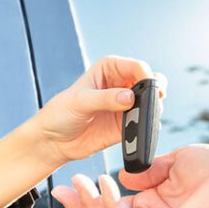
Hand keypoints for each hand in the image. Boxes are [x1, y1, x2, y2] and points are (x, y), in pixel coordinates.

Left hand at [35, 56, 165, 167]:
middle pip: (150, 83)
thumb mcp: (80, 102)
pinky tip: (140, 133)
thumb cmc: (61, 113)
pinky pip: (143, 125)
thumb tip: (129, 97)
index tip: (148, 89)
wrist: (53, 140)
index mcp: (110, 68)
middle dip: (155, 92)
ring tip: (141, 120)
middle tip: (154, 103)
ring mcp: (125, 105)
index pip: (137, 66)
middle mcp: (121, 84)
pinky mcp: (126, 125)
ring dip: (152, 112)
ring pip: (150, 104)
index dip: (146, 76)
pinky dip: (146, 128)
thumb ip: (105, 98)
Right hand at [51, 144, 208, 207]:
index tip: (71, 182)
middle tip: (60, 190)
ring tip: (76, 184)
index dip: (90, 198)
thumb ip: (148, 170)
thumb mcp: (174, 163)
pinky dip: (112, 205)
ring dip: (90, 205)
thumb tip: (124, 174)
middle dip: (80, 206)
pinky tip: (104, 185)